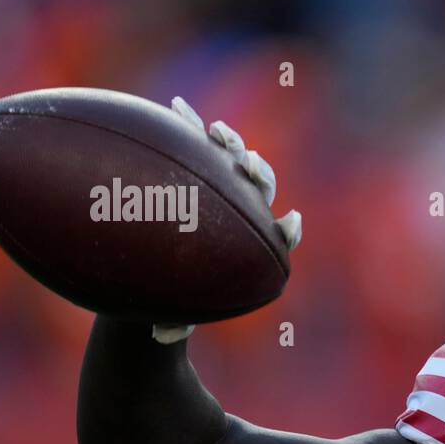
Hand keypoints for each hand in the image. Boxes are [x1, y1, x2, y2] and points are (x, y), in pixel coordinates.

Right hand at [152, 97, 301, 343]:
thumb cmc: (166, 304)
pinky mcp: (190, 168)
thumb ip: (169, 326)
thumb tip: (162, 335)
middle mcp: (239, 213)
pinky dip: (188, 126)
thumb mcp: (167, 319)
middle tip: (249, 166)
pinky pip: (191, 143)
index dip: (288, 232)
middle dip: (259, 174)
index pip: (279, 237)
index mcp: (247, 248)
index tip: (291, 225)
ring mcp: (218, 188)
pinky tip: (175, 108)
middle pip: (260, 189)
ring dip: (230, 144)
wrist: (153, 274)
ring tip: (218, 133)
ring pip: (232, 161)